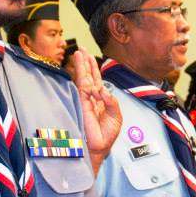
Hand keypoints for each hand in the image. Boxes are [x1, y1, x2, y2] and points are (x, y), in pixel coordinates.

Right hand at [73, 48, 120, 164]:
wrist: (99, 147)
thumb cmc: (107, 135)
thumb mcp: (116, 116)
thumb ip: (112, 101)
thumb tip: (103, 89)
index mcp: (101, 99)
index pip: (97, 80)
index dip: (93, 68)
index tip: (89, 55)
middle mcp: (92, 98)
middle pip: (88, 76)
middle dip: (85, 62)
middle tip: (81, 49)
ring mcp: (86, 100)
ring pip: (83, 79)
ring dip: (81, 65)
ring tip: (78, 53)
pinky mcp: (82, 104)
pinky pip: (83, 88)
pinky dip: (85, 79)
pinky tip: (84, 69)